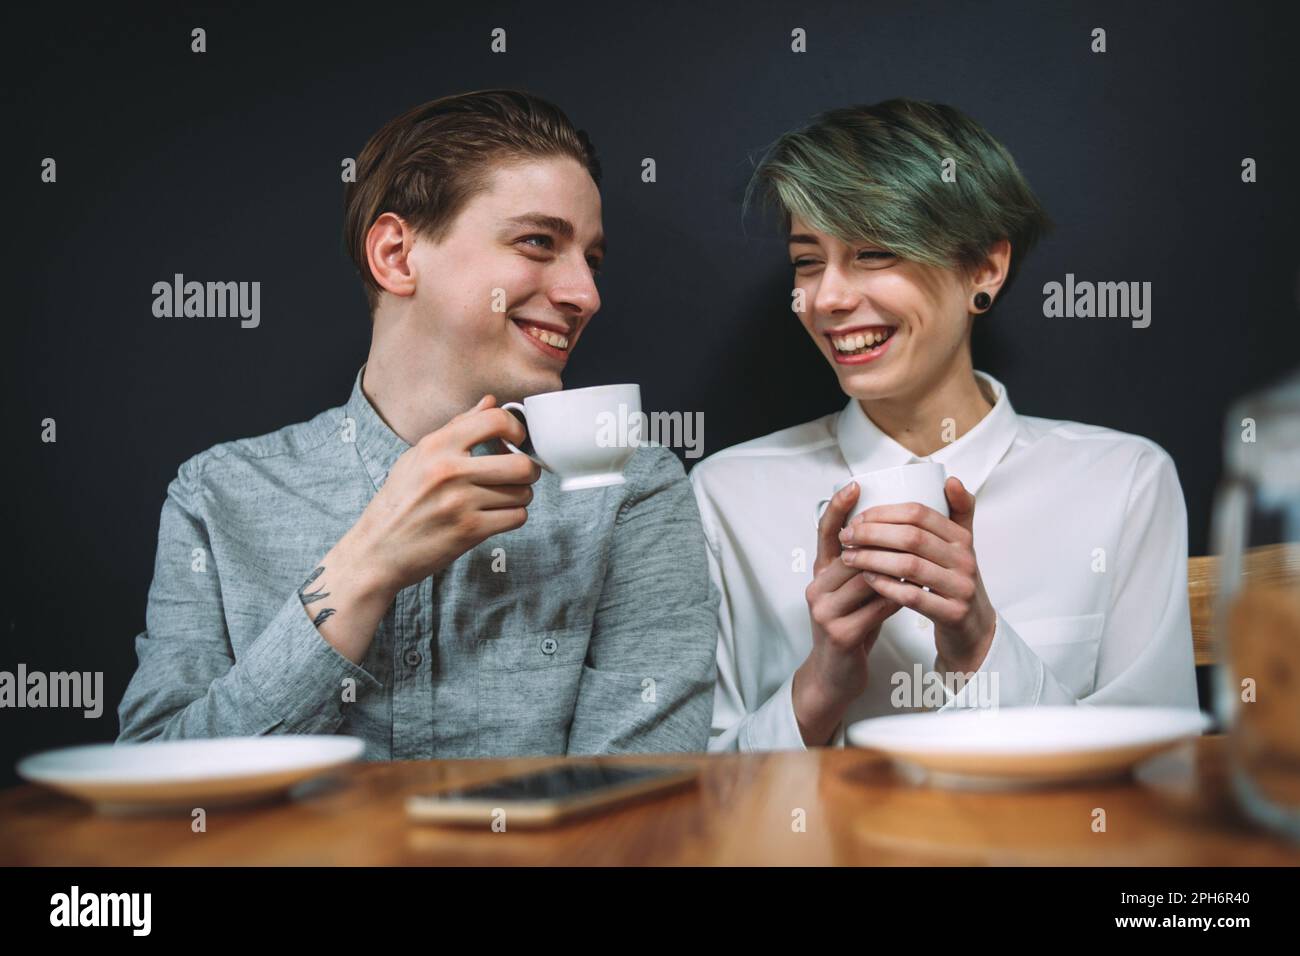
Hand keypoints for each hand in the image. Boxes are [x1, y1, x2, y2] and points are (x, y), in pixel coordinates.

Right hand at [348, 396, 541, 593]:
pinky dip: (513, 516)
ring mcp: (460, 503)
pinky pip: (516, 517)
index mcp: (436, 446)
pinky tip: (497, 515)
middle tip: (520, 474)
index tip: (516, 439)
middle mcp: (449, 471)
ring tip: (503, 497)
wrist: (377, 550)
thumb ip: (456, 428)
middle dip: (528, 470)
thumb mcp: (418, 456)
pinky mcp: (469, 531)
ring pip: (522, 493)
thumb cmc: (398, 502)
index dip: (516, 428)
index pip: (495, 420)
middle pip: (520, 464)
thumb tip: (489, 402)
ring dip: (520, 496)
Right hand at [793, 481, 902, 745]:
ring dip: (896, 569)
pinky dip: (898, 597)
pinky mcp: (839, 634)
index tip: (854, 485)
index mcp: (820, 574)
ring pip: (867, 579)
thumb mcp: (854, 592)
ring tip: (921, 559)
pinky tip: (915, 593)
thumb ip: (866, 566)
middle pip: (853, 553)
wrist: (835, 676)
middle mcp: (816, 588)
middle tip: (916, 528)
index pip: (825, 533)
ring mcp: (824, 611)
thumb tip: (892, 531)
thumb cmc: (851, 627)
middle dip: (885, 541)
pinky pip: (876, 608)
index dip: (837, 508)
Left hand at [838, 476, 994, 673]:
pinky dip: (886, 586)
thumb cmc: (956, 582)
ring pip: (909, 566)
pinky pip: (913, 597)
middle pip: (911, 537)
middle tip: (847, 536)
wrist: (974, 629)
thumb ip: (958, 513)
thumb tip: (951, 479)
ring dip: (873, 559)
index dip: (883, 513)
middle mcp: (965, 560)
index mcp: (963, 538)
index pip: (919, 513)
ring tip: (849, 557)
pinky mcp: (952, 614)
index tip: (857, 518)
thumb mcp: (961, 546)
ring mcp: (961, 588)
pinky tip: (867, 579)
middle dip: (872, 534)